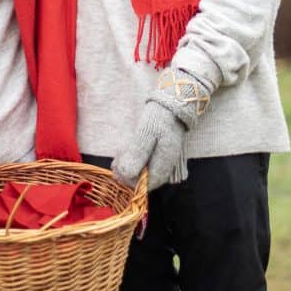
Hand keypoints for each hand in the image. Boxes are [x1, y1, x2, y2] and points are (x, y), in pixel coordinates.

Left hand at [112, 69, 210, 190]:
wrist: (171, 104)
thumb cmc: (159, 117)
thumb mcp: (146, 133)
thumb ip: (137, 154)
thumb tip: (127, 174)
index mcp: (164, 165)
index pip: (145, 186)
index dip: (129, 179)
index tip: (119, 165)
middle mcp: (164, 168)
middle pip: (141, 181)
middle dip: (126, 171)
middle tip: (119, 155)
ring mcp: (161, 163)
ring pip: (139, 174)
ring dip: (126, 165)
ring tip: (122, 150)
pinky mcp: (156, 158)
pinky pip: (141, 166)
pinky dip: (131, 160)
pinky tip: (127, 150)